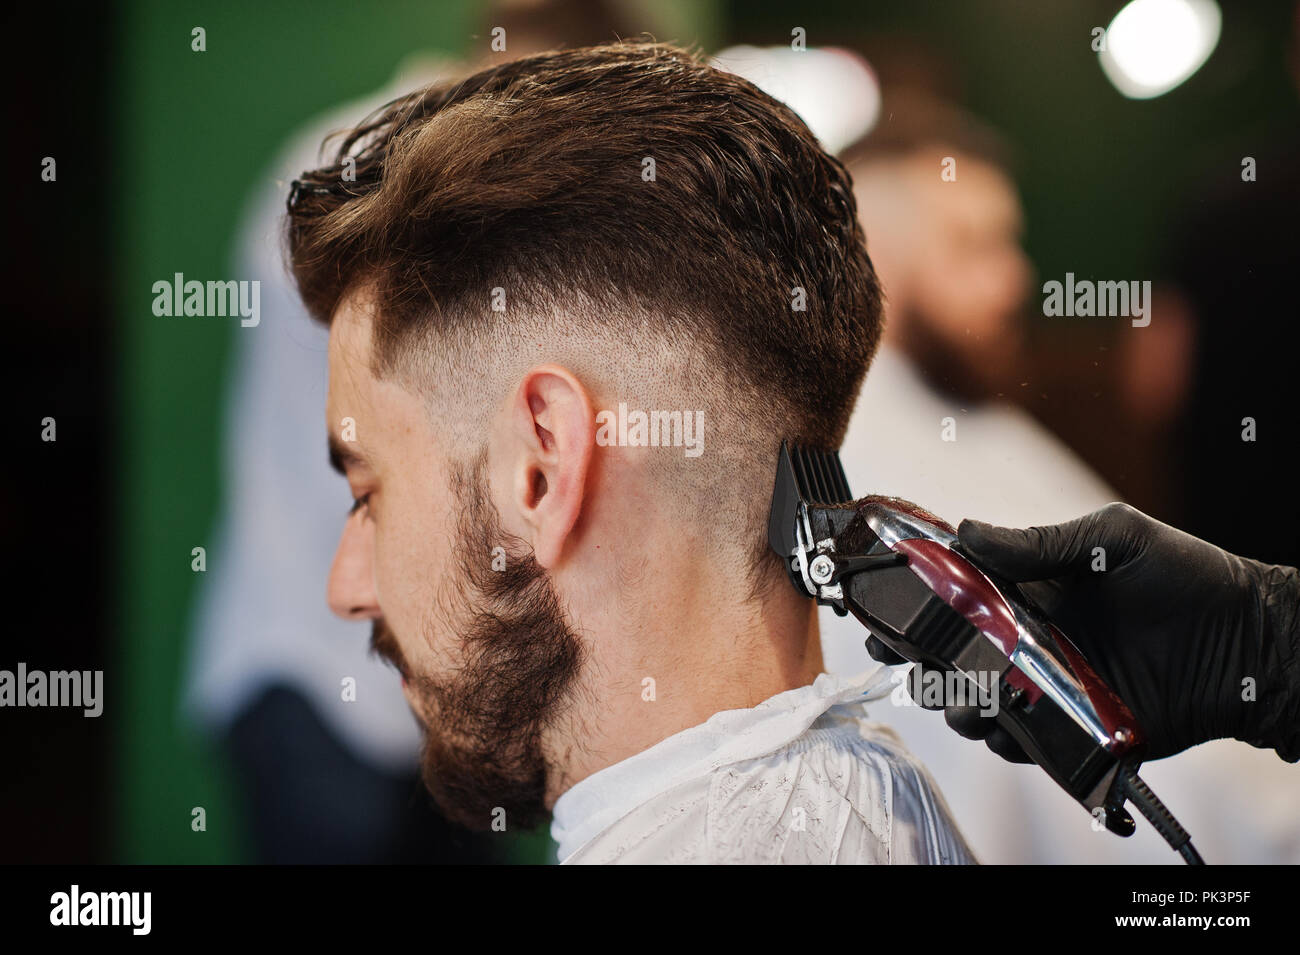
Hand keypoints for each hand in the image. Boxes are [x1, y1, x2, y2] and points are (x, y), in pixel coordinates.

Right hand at [868, 502, 1299, 762]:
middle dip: (912, 652)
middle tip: (898, 648)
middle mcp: (1026, 638)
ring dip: (953, 699)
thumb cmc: (1184, 576)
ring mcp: (1045, 684)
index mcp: (1027, 589)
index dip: (910, 595)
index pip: (953, 591)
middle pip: (947, 650)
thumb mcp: (1112, 539)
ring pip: (972, 700)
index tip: (876, 597)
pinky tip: (1008, 724)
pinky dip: (1003, 736)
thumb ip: (1038, 542)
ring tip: (963, 694)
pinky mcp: (1071, 727)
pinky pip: (1020, 740)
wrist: (1249, 641)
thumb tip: (965, 531)